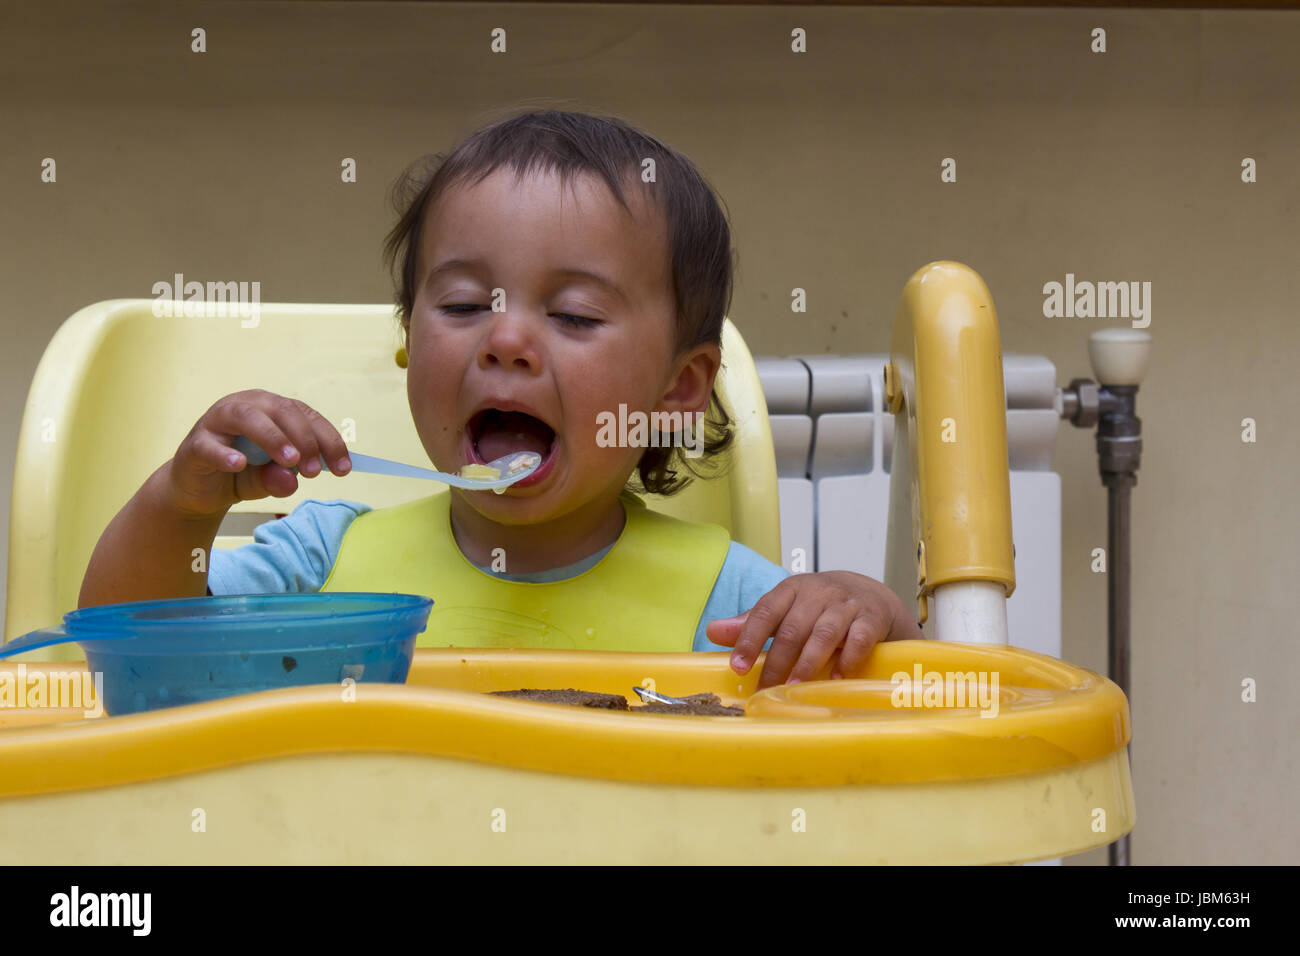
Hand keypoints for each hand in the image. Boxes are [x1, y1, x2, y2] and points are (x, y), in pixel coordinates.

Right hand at [163, 389, 351, 517]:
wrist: (200, 491)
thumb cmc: (242, 474)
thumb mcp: (270, 481)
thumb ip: (282, 479)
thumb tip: (292, 479)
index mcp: (271, 409)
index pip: (306, 415)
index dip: (328, 439)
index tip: (344, 468)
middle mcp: (245, 406)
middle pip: (280, 410)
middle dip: (304, 438)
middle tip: (315, 471)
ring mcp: (216, 422)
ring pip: (246, 416)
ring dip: (272, 437)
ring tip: (290, 461)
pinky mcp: (195, 444)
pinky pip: (209, 445)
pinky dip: (225, 453)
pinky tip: (239, 464)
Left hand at [705, 571, 924, 688]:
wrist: (871, 594)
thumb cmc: (819, 605)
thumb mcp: (785, 608)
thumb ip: (751, 623)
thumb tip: (712, 631)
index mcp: (791, 589)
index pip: (765, 611)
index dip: (748, 639)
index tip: (736, 667)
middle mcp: (818, 593)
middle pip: (793, 628)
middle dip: (776, 661)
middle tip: (765, 688)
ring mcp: (847, 605)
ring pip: (824, 633)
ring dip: (808, 662)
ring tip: (794, 687)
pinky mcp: (871, 618)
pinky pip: (859, 639)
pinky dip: (848, 659)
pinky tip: (836, 678)